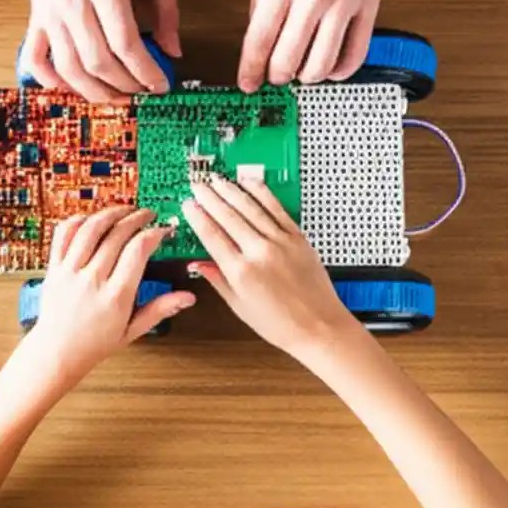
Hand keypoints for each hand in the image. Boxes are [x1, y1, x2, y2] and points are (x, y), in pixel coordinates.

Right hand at [20, 0, 180, 101]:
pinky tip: (72, 87)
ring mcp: (50, 13)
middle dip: (125, 86)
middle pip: (98, 61)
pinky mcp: (36, 18)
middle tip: (143, 92)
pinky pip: (36, 59)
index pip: (125, 42)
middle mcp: (74, 1)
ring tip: (117, 98)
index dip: (145, 71)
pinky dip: (50, 81)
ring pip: (69, 68)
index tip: (160, 84)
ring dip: (95, 92)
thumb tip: (173, 50)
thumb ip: (166, 7)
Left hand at [29, 206, 195, 379]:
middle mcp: (92, 280)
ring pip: (91, 228)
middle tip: (148, 215)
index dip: (154, 234)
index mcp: (115, 297)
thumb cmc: (94, 344)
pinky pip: (64, 234)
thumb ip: (160, 310)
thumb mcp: (132, 331)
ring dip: (111, 213)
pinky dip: (78, 220)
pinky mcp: (54, 268)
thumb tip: (188, 297)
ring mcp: (70, 272)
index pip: (138, 251)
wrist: (56, 353)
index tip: (163, 230)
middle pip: (117, 234)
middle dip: (137, 218)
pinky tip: (92, 218)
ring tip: (124, 210)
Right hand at [181, 178, 358, 358]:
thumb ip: (218, 280)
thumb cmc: (282, 324)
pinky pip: (276, 208)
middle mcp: (260, 253)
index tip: (188, 205)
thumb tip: (199, 264)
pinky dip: (261, 193)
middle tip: (198, 185)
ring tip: (217, 180)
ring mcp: (281, 242)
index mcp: (241, 272)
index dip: (197, 217)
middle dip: (210, 198)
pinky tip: (249, 182)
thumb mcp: (240, 307)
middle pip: (228, 217)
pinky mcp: (298, 237)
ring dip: (231, 191)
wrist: (319, 326)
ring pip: (250, 208)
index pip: (212, 236)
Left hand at [239, 0, 409, 90]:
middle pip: (288, 59)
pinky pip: (355, 55)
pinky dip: (340, 72)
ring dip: (307, 78)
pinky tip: (330, 68)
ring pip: (321, 64)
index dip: (250, 69)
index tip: (247, 84)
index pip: (259, 38)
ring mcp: (343, 3)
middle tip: (275, 76)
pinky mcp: (369, 8)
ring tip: (301, 72)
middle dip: (277, 77)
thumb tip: (257, 38)